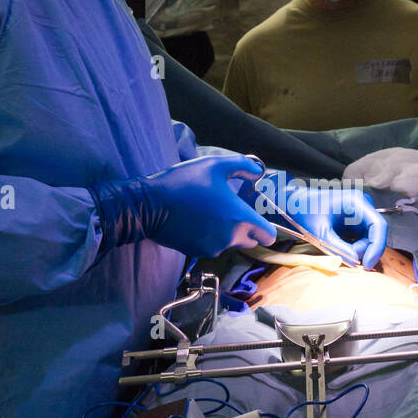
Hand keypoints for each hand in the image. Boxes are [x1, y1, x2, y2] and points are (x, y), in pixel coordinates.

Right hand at [90, 155, 277, 257]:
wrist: (149, 205)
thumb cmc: (184, 182)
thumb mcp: (215, 165)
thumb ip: (243, 166)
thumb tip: (258, 172)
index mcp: (239, 218)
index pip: (267, 235)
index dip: (265, 227)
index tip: (256, 216)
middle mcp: (230, 238)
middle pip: (250, 240)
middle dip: (245, 229)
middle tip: (230, 210)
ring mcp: (212, 248)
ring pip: (229, 243)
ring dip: (226, 232)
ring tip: (208, 211)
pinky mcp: (197, 252)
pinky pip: (212, 246)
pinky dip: (209, 236)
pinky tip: (196, 220)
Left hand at [258, 174, 386, 269]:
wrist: (295, 205)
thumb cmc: (305, 212)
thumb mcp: (320, 233)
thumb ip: (338, 248)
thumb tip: (355, 261)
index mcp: (357, 202)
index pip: (379, 226)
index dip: (377, 247)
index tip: (367, 265)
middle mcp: (363, 206)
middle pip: (376, 235)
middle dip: (364, 251)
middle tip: (346, 258)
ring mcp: (361, 213)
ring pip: (369, 239)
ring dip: (357, 250)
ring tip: (337, 250)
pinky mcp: (356, 222)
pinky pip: (362, 239)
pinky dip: (354, 248)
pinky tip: (340, 248)